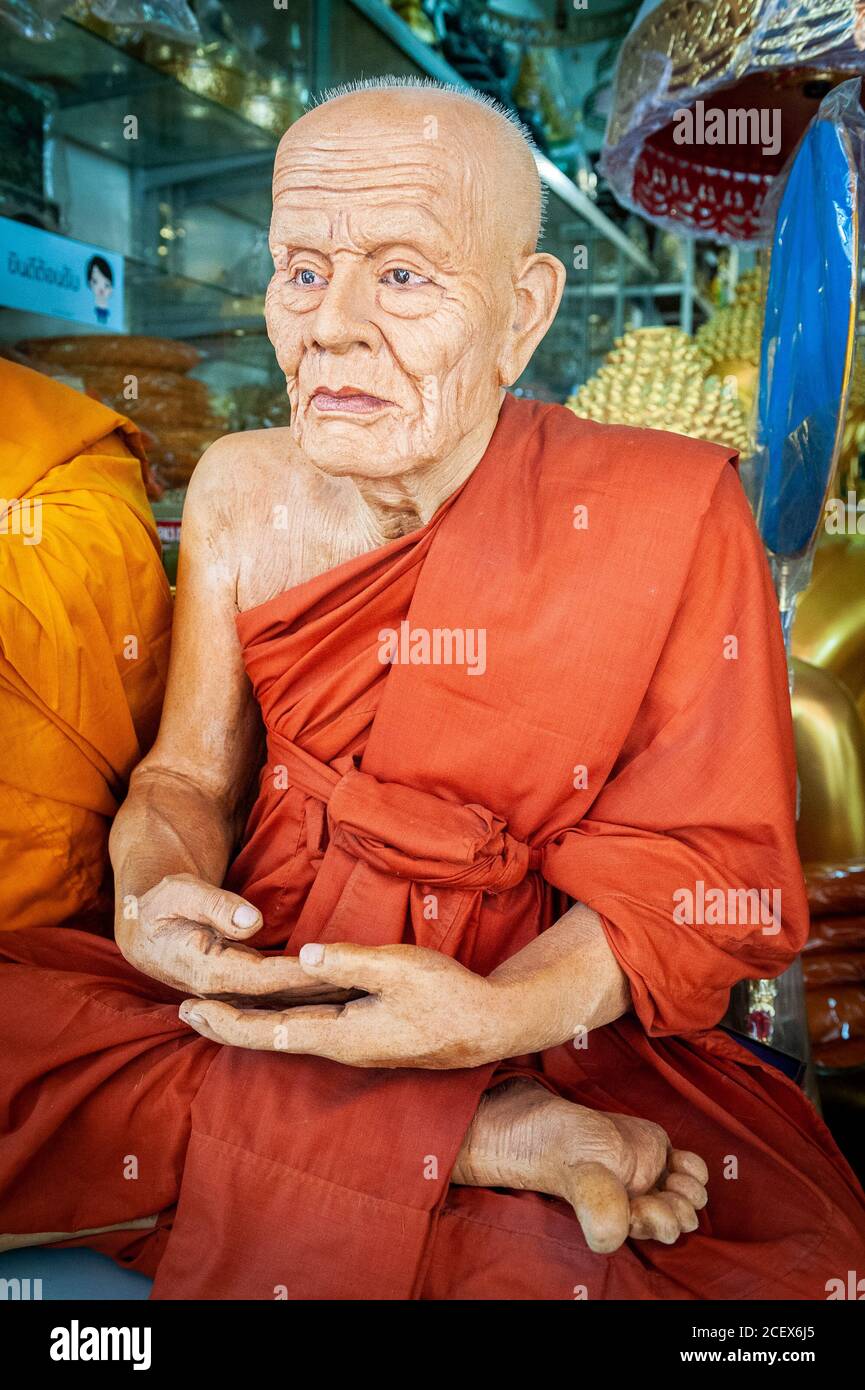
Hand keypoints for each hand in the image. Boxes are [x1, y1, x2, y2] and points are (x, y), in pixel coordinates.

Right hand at [116, 874, 355, 1004]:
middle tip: (365, 988)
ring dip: (320, 997)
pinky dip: (307, 991)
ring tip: (363, 991)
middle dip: (321, 994)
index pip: (264, 979)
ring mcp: (233, 992)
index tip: (334, 970)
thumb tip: (252, 922)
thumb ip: (216, 906)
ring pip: (283, 1000)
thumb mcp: (179, 892)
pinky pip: (279, 993)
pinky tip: (338, 986)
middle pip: (281, 997)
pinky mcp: (242, 987)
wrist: (143, 926)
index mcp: (208, 971)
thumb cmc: (160, 903)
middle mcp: (223, 990)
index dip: (299, 975)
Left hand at [179, 940, 509, 1066]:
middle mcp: (341, 1046)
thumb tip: (304, 956)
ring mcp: (353, 1043)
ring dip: (249, 1024)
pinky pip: (308, 1028)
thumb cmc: (448, 995)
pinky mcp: (365, 1034)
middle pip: (271, 1040)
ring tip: (216, 1012)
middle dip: (227, 1027)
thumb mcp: (400, 969)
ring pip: (288, 1035)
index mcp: (342, 1034)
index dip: (228, 1023)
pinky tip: (275, 1010)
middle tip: (184, 1012)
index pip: (270, 1032)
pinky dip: (278, 1020)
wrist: (488, 1026)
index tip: (191, 1012)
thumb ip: (351, 963)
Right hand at [452, 1079, 707, 1252]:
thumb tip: (617, 1240)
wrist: (566, 1131)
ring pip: (693, 1198)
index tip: (643, 1205)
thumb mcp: (585, 1190)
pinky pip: (694, 1171)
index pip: (663, 1232)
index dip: (662, 1221)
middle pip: (683, 1220)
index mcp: (632, 1224)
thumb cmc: (574, 1161)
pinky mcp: (662, 1157)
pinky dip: (694, 1168)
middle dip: (680, 1210)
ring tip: (673, 1176)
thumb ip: (602, 1217)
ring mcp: (656, 1182)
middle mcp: (645, 1206)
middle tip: (662, 1194)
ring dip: (691, 1190)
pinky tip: (677, 1161)